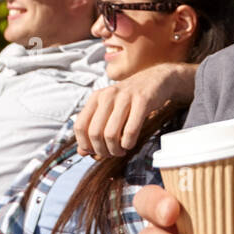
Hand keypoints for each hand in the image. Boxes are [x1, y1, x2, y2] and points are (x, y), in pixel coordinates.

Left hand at [75, 63, 195, 158]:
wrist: (154, 80)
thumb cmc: (130, 99)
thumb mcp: (109, 110)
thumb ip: (94, 129)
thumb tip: (82, 152)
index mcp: (96, 97)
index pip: (79, 126)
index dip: (85, 144)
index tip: (94, 151)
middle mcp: (107, 96)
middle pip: (94, 133)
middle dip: (102, 150)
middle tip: (111, 153)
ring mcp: (124, 97)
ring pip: (110, 134)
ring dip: (115, 150)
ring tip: (121, 150)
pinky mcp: (142, 101)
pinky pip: (130, 130)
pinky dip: (129, 143)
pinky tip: (130, 143)